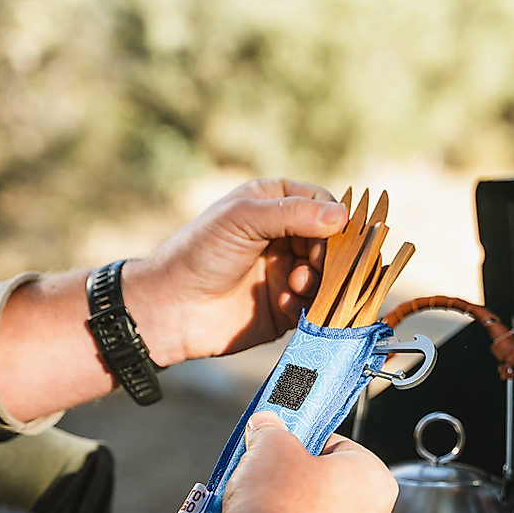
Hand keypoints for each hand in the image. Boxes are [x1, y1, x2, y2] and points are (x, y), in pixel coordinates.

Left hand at [119, 178, 347, 367]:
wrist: (171, 308)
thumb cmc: (199, 253)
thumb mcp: (243, 219)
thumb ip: (293, 213)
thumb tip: (342, 215)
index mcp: (274, 204)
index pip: (323, 205)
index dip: (334, 221)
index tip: (331, 238)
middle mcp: (285, 236)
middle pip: (333, 243)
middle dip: (329, 256)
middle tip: (312, 267)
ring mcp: (287, 272)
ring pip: (329, 276)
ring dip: (320, 281)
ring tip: (295, 285)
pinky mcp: (286, 308)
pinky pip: (315, 306)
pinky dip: (307, 306)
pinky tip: (283, 304)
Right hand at [219, 412, 398, 512]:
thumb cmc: (276, 512)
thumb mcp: (269, 447)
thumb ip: (272, 431)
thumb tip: (267, 426)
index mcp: (375, 482)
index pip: (343, 449)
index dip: (308, 446)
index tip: (287, 448)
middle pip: (339, 494)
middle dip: (307, 488)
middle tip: (274, 483)